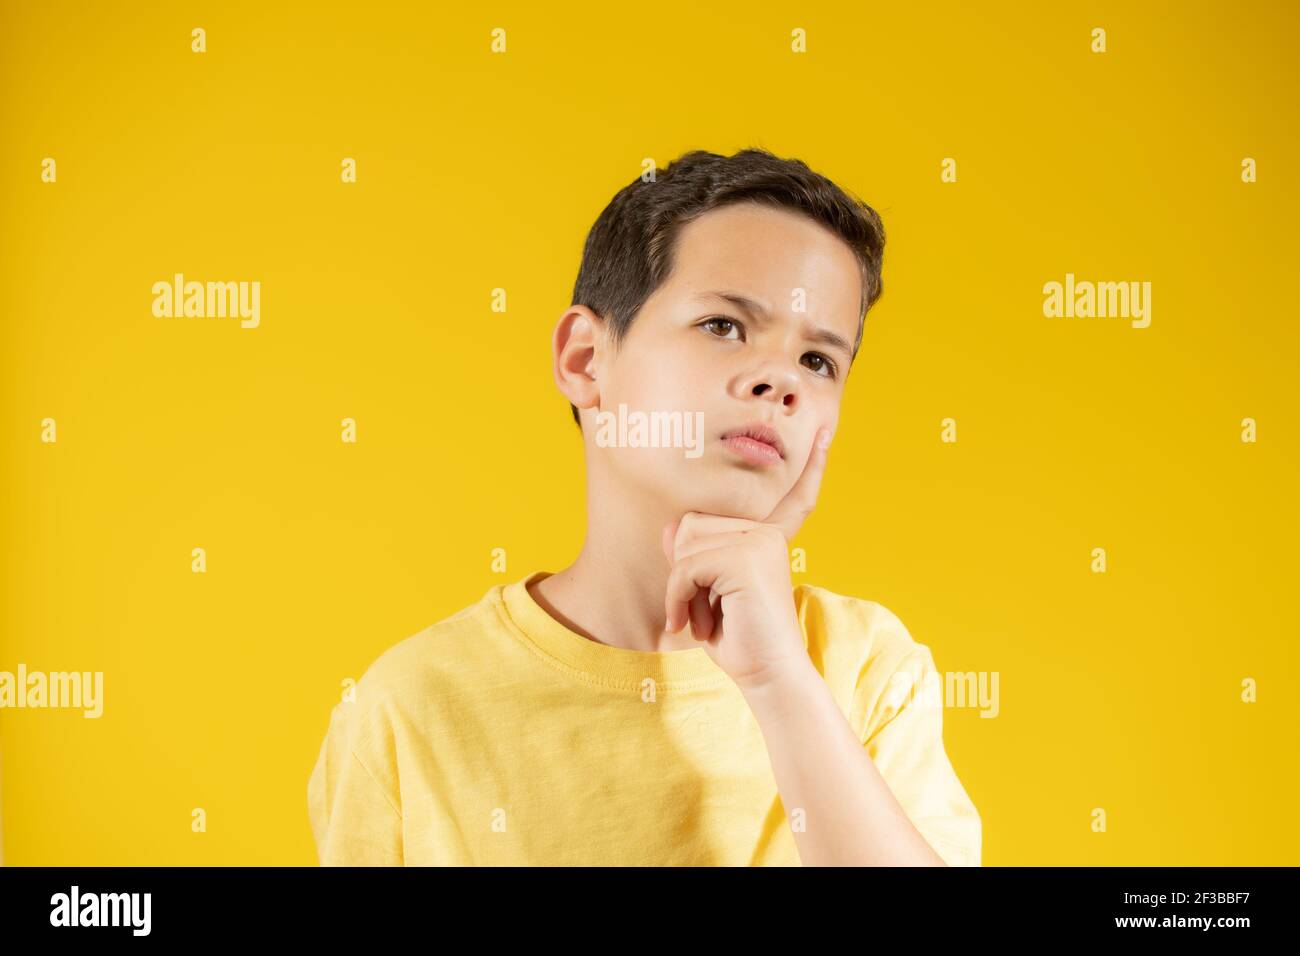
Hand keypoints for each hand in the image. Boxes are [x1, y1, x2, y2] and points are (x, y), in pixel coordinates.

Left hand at [660, 426, 833, 691]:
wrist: (767, 678)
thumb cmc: (738, 642)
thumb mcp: (705, 595)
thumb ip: (690, 558)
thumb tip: (671, 525)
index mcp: (769, 540)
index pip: (788, 499)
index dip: (811, 468)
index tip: (825, 434)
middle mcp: (767, 534)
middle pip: (692, 525)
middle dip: (682, 572)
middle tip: (704, 611)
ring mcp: (760, 542)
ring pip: (685, 545)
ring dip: (680, 589)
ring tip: (703, 619)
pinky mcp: (747, 557)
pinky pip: (685, 566)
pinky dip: (677, 597)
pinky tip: (689, 623)